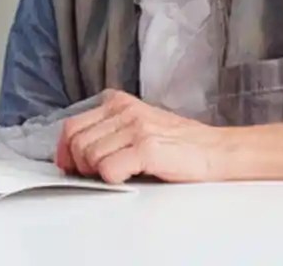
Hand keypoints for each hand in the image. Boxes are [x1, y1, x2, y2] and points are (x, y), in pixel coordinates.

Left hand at [55, 90, 224, 183]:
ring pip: (89, 156)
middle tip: (97, 175)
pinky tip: (129, 177)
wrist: (217, 151)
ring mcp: (135, 128)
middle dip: (80, 164)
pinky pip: (108, 169)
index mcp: (118, 103)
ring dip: (98, 173)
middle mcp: (124, 111)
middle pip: (77, 141)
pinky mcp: (146, 148)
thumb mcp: (139, 125)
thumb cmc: (179, 144)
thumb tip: (74, 152)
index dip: (65, 150)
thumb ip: (109, 130)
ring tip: (120, 174)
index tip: (68, 166)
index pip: (72, 125)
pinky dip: (113, 179)